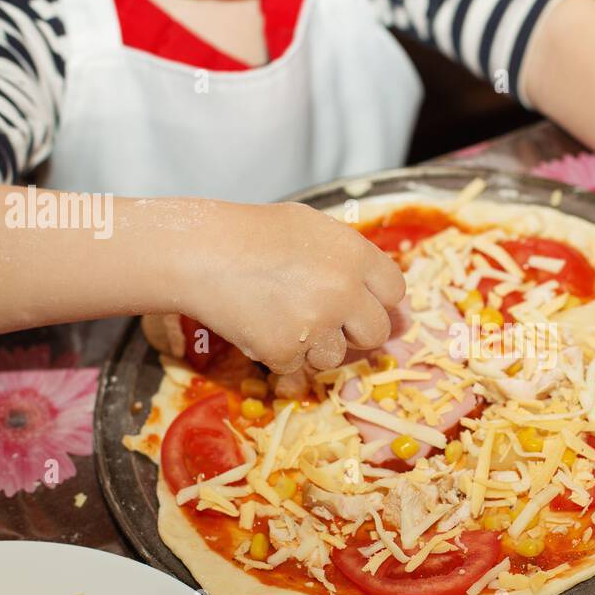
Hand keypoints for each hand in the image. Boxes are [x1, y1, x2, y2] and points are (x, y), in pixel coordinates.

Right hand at [181, 202, 404, 371]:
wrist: (199, 252)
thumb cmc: (254, 234)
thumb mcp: (312, 228)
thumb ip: (351, 259)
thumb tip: (385, 299)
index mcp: (355, 255)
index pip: (394, 291)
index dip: (375, 298)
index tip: (357, 300)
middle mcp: (343, 291)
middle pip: (376, 333)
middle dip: (354, 332)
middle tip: (323, 318)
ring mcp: (316, 324)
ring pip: (335, 357)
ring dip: (313, 345)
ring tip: (280, 314)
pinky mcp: (286, 351)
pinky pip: (295, 366)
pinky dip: (278, 353)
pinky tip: (258, 323)